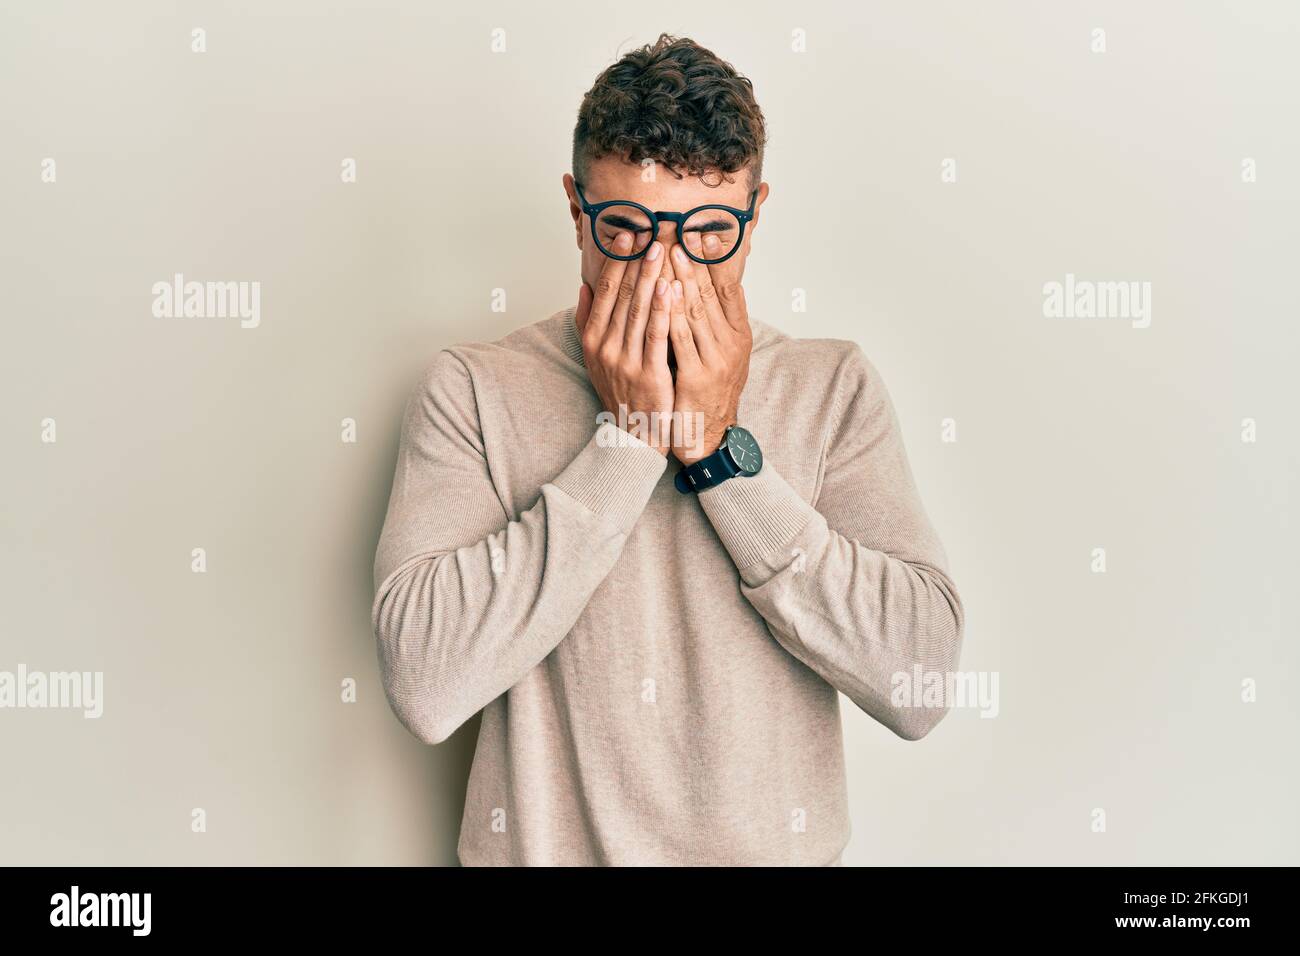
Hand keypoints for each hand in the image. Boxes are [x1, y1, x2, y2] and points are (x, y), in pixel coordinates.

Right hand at [575, 232, 673, 454]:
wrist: (633, 432)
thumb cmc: (619, 391)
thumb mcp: (595, 357)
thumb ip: (587, 321)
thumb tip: (582, 287)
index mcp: (593, 339)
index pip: (604, 292)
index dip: (615, 262)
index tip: (627, 237)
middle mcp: (606, 347)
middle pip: (621, 296)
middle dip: (635, 263)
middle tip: (649, 233)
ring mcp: (626, 361)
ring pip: (638, 311)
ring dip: (650, 278)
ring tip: (662, 251)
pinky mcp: (649, 373)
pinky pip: (656, 336)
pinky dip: (662, 310)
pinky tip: (670, 289)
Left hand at [667, 234, 751, 464]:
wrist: (708, 435)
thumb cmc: (709, 391)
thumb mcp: (724, 354)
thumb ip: (719, 322)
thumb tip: (713, 284)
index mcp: (739, 336)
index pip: (728, 290)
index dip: (715, 261)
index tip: (703, 235)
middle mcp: (731, 345)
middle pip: (710, 295)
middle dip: (692, 262)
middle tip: (678, 233)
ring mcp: (714, 361)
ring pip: (695, 311)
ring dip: (679, 279)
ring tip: (667, 252)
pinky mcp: (695, 377)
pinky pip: (679, 338)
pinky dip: (670, 312)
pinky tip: (661, 291)